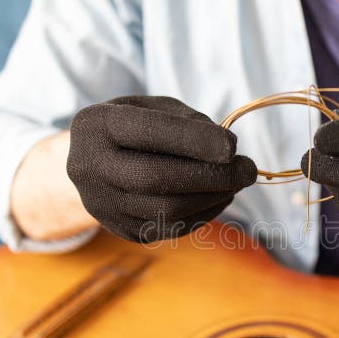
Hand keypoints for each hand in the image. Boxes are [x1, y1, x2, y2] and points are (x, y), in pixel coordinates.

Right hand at [68, 96, 256, 241]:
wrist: (93, 163)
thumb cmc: (133, 128)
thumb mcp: (153, 108)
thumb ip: (188, 121)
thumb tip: (228, 149)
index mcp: (97, 126)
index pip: (148, 133)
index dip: (193, 141)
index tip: (233, 147)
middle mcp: (90, 168)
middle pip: (157, 179)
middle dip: (211, 176)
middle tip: (248, 170)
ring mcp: (102, 205)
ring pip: (167, 210)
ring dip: (213, 197)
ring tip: (237, 182)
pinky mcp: (121, 229)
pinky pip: (170, 228)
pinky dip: (204, 213)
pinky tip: (221, 197)